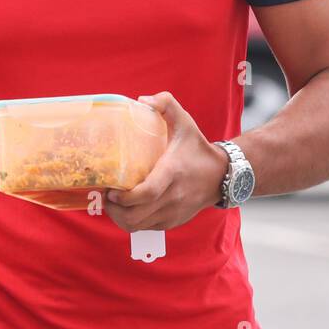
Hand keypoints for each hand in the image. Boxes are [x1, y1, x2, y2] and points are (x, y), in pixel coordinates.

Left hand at [102, 91, 229, 231]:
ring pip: (138, 226)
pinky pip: (146, 228)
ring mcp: (173, 212)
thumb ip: (166, 104)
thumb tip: (142, 100)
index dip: (125, 197)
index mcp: (172, 173)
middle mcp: (173, 197)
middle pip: (136, 216)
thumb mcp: (185, 122)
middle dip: (114, 210)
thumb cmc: (198, 148)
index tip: (110, 190)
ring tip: (112, 203)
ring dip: (120, 217)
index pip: (148, 193)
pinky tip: (127, 208)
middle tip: (105, 195)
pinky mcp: (173, 221)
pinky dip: (132, 221)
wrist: (223, 175)